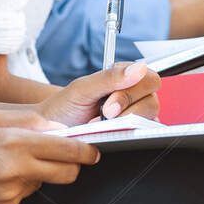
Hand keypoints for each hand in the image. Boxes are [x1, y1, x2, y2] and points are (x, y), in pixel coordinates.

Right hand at [0, 108, 97, 203]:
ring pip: (42, 185)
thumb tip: (59, 128)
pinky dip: (15, 189)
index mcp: (14, 143)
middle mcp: (15, 171)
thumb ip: (26, 120)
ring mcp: (9, 195)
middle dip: (71, 167)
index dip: (86, 151)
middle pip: (67, 174)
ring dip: (36, 176)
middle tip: (63, 159)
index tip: (94, 151)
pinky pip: (21, 199)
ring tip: (6, 166)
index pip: (67, 150)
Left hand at [37, 60, 159, 124]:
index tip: (108, 107)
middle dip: (127, 111)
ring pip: (150, 119)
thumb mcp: (82, 89)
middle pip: (152, 100)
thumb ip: (110, 77)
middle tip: (104, 117)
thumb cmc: (65, 107)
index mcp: (124, 78)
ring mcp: (135, 115)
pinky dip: (129, 135)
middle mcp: (133, 95)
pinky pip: (144, 135)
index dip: (132, 93)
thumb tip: (140, 68)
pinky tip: (111, 134)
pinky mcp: (133, 133)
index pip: (149, 79)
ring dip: (126, 124)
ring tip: (101, 126)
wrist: (51, 130)